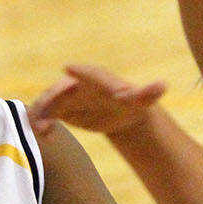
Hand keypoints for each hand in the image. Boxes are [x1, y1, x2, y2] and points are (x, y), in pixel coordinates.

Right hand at [29, 64, 165, 136]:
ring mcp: (65, 95)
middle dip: (54, 95)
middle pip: (62, 87)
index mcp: (98, 78)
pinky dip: (39, 121)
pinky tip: (42, 135)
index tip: (69, 68)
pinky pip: (45, 113)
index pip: (90, 74)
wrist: (119, 113)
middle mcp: (78, 83)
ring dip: (41, 112)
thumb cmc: (131, 103)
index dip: (81, 72)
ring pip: (48, 101)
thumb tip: (163, 85)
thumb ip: (149, 93)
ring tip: (41, 128)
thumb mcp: (141, 100)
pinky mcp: (59, 109)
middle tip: (48, 105)